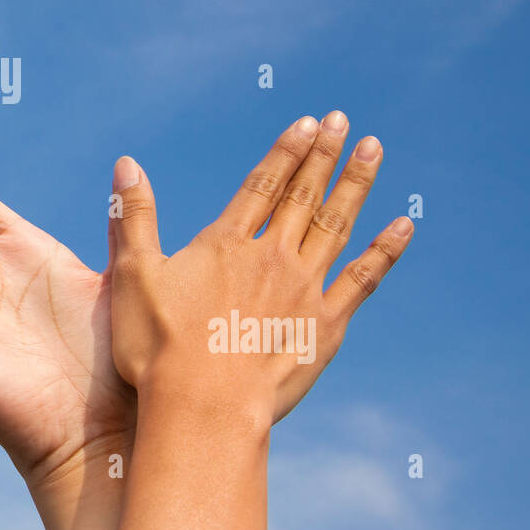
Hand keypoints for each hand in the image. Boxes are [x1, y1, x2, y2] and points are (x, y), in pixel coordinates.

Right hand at [109, 112, 412, 423]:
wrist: (203, 409)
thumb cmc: (158, 349)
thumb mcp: (133, 275)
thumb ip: (133, 216)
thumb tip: (126, 163)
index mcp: (226, 244)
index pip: (262, 184)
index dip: (285, 151)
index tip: (308, 122)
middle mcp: (271, 257)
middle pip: (303, 195)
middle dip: (323, 155)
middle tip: (342, 120)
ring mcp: (304, 290)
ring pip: (336, 224)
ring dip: (356, 184)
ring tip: (373, 148)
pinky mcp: (325, 327)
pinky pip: (363, 279)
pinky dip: (385, 250)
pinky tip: (403, 225)